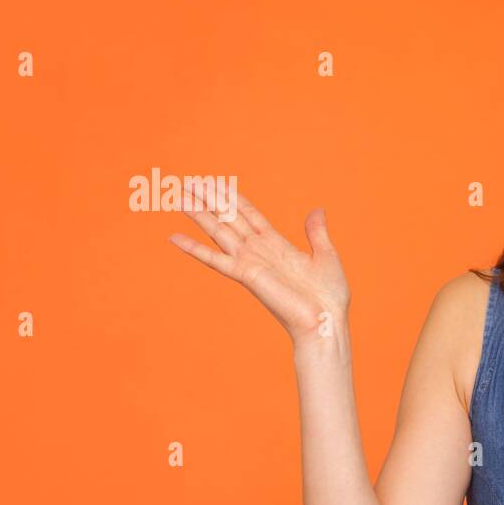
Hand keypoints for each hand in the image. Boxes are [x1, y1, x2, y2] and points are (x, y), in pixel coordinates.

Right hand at [168, 180, 350, 343]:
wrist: (326, 322)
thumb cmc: (329, 297)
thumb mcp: (326, 255)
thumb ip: (316, 232)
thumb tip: (317, 210)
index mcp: (276, 244)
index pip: (248, 214)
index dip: (231, 197)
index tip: (215, 182)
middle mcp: (258, 251)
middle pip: (228, 218)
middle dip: (209, 199)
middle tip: (187, 182)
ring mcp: (250, 262)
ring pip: (218, 231)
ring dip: (198, 214)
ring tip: (178, 197)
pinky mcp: (246, 275)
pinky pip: (215, 259)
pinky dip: (194, 248)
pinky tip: (174, 237)